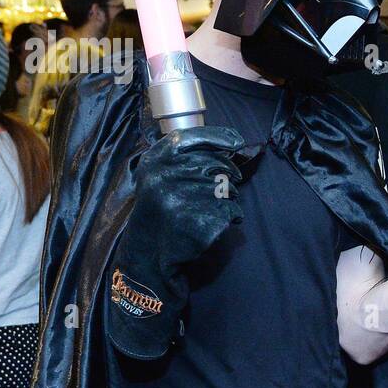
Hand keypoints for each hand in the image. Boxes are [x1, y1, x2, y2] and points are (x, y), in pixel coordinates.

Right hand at [128, 126, 246, 268]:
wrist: (150, 251)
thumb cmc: (159, 209)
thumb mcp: (157, 174)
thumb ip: (181, 155)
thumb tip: (229, 143)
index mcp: (155, 160)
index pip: (193, 136)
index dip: (219, 136)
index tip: (237, 142)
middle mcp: (168, 175)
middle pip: (217, 162)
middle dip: (229, 172)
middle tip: (227, 184)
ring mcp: (184, 197)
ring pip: (228, 186)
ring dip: (230, 196)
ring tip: (214, 206)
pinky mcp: (200, 219)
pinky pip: (232, 209)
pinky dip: (233, 215)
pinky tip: (220, 221)